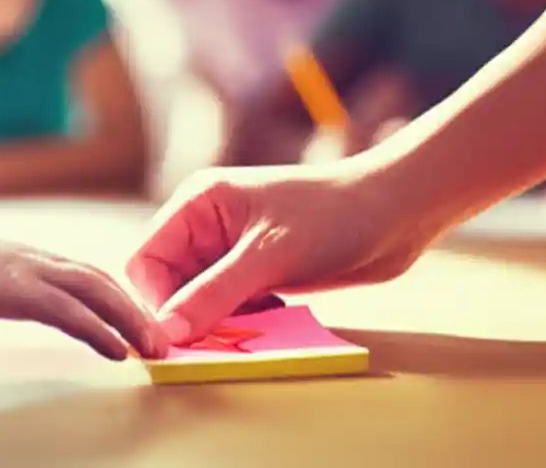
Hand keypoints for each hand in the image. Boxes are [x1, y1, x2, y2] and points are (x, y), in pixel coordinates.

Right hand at [0, 231, 168, 359]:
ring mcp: (26, 271)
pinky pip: (68, 312)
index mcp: (25, 255)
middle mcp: (34, 258)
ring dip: (131, 321)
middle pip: (102, 279)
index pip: (84, 273)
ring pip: (96, 291)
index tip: (136, 321)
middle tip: (161, 340)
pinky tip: (118, 351)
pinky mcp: (14, 290)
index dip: (116, 297)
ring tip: (153, 349)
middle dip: (136, 310)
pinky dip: (99, 330)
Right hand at [127, 164, 435, 344]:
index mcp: (197, 203)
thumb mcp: (268, 257)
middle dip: (188, 316)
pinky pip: (230, 304)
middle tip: (217, 341)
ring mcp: (232, 248)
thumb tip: (166, 334)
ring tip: (251, 328)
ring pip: (200, 299)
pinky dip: (242, 320)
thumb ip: (213, 294)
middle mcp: (207, 224)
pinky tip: (271, 318)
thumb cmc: (334, 216)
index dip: (154, 302)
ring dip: (218, 321)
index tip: (176, 340)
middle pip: (169, 284)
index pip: (146, 261)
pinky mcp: (258, 269)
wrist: (400, 210)